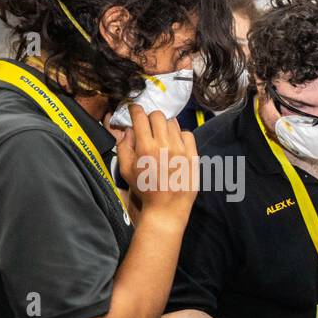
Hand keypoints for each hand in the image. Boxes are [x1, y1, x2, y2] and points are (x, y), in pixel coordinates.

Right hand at [116, 104, 197, 220]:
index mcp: (146, 147)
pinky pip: (188, 134)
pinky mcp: (193, 156)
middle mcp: (165, 145)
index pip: (141, 116)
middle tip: (148, 126)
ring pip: (173, 124)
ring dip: (165, 126)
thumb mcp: (125, 170)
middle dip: (150, 117)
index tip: (134, 109)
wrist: (167, 208)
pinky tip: (175, 144)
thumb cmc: (144, 190)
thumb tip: (128, 130)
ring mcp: (181, 150)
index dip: (135, 110)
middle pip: (158, 116)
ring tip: (162, 136)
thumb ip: (124, 147)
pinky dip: (181, 135)